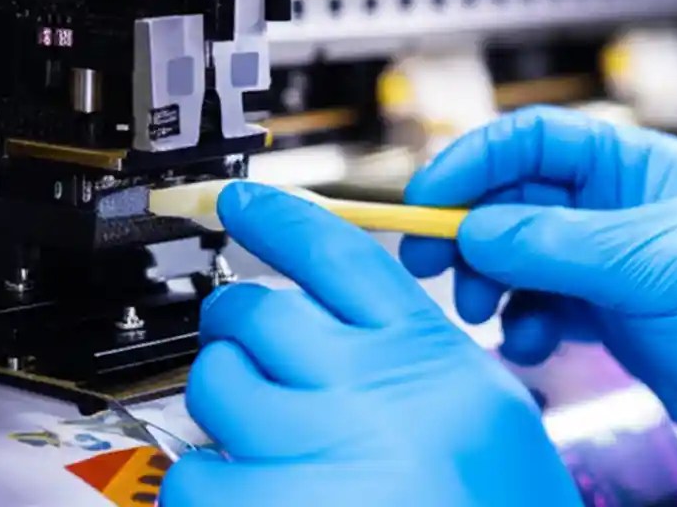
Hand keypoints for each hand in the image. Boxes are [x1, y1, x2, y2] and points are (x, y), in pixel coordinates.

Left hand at [162, 182, 580, 506]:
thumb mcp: (483, 423)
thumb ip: (410, 366)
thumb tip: (326, 329)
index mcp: (431, 363)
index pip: (338, 253)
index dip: (277, 217)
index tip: (237, 201)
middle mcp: (371, 393)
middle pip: (258, 310)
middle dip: (235, 325)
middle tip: (241, 345)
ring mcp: (313, 452)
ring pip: (216, 384)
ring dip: (227, 410)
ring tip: (267, 449)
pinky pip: (192, 477)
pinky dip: (209, 491)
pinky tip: (258, 506)